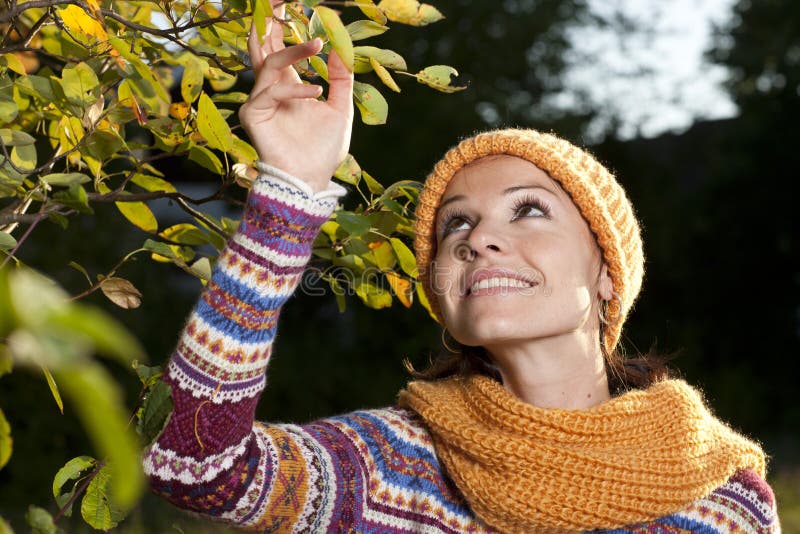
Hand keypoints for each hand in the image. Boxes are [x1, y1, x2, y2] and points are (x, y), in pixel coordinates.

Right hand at [239, 3, 353, 191]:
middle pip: (262, 45)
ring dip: (294, 50)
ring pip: (269, 62)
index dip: (280, 22)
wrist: (312, 181)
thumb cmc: (323, 149)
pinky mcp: (253, 115)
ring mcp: (258, 100)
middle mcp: (269, 88)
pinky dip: (295, 89)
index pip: (278, 45)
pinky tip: (316, 93)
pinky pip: (272, 92)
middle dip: (268, 20)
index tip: (288, 1)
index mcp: (287, 84)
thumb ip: (341, 78)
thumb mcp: (341, 109)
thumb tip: (339, 47)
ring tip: (318, 44)